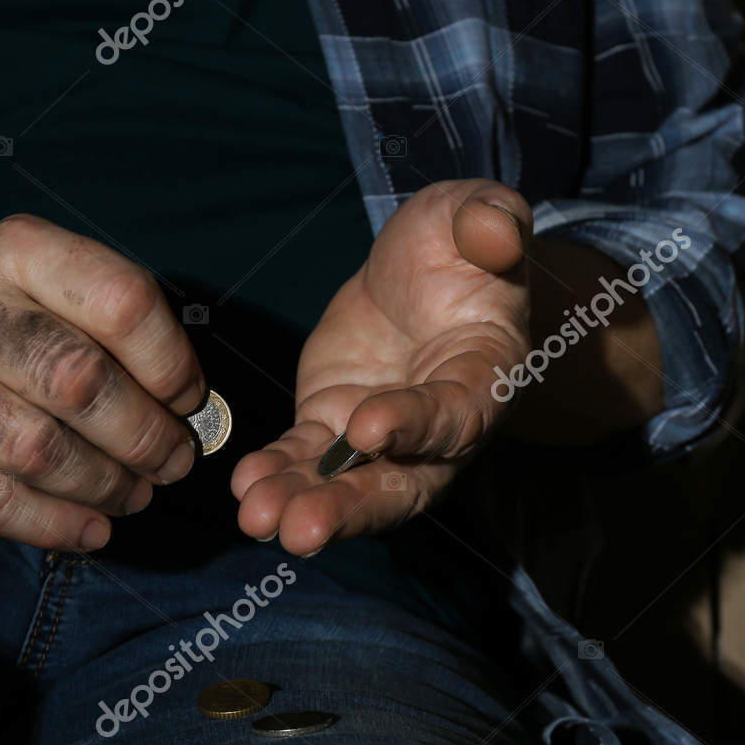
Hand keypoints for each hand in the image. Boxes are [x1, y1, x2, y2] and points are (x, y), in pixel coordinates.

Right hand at [0, 214, 205, 549]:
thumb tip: (190, 410)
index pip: (122, 303)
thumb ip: (114, 330)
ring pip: (42, 451)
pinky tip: (92, 529)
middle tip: (173, 461)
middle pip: (82, 383)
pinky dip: (56, 526)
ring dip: (108, 486)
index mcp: (16, 250)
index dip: (170, 364)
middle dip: (147, 437)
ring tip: (136, 493)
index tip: (188, 400)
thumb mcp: (43, 286)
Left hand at [231, 179, 530, 554]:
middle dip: (351, 507)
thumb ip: (492, 221)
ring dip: (306, 504)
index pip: (455, 414)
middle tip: (303, 529)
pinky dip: (278, 474)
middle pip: (402, 482)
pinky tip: (247, 486)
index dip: (414, 426)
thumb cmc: (460, 244)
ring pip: (350, 484)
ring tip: (260, 516)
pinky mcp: (334, 424)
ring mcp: (382, 434)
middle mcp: (439, 427)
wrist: (419, 268)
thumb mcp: (476, 215)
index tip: (364, 429)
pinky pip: (307, 459)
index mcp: (486, 377)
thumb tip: (497, 232)